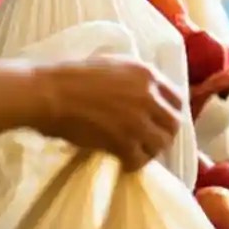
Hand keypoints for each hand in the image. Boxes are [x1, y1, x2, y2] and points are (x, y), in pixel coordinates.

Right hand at [32, 56, 184, 171]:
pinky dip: (133, 164)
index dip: (170, 112)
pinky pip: (140, 159)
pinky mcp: (123, 141)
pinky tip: (124, 162)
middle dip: (163, 134)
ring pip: (160, 144)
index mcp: (147, 74)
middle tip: (149, 141)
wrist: (51, 93)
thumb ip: (135, 78)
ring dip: (150, 151)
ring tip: (136, 152)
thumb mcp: (113, 64)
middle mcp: (148, 96)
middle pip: (173, 124)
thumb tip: (146, 92)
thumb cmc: (72, 76)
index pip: (177, 98)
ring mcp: (138, 120)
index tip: (160, 121)